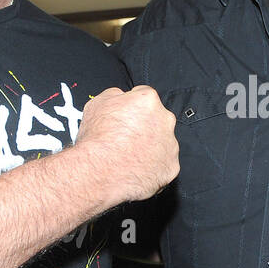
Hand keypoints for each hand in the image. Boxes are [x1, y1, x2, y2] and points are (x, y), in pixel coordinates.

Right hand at [76, 86, 178, 203]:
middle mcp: (165, 120)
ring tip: (129, 155)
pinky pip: (163, 164)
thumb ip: (114, 95)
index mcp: (148, 100)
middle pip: (157, 119)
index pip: (144, 96)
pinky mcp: (172, 166)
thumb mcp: (96, 103)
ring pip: (162, 142)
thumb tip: (120, 96)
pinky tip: (136, 168)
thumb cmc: (98, 139)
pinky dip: (153, 166)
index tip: (125, 116)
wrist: (102, 171)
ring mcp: (171, 144)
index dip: (132, 107)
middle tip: (125, 137)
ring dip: (149, 146)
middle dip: (144, 126)